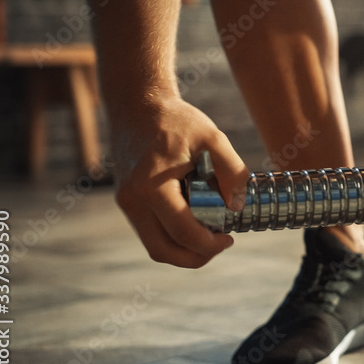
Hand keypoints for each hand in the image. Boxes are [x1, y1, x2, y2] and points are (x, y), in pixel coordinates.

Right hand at [110, 98, 248, 267]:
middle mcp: (132, 200)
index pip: (182, 232)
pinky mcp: (128, 201)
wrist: (137, 106)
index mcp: (151, 186)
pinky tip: (196, 219)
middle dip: (195, 257)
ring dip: (184, 248)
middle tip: (221, 243)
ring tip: (211, 231)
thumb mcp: (213, 137)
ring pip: (154, 245)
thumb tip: (237, 207)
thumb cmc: (176, 120)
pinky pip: (151, 231)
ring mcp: (126, 202)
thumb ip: (231, 172)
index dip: (210, 245)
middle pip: (162, 250)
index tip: (230, 238)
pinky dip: (173, 235)